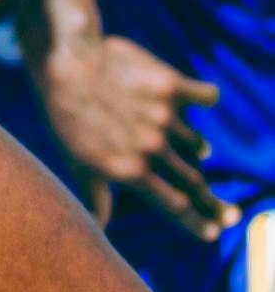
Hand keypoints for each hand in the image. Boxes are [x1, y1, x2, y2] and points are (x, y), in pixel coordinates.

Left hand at [39, 32, 227, 237]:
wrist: (64, 59)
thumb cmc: (66, 115)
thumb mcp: (77, 160)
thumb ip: (96, 196)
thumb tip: (97, 229)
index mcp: (130, 171)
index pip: (175, 207)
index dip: (198, 222)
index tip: (214, 232)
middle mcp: (152, 148)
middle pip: (194, 182)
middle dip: (210, 199)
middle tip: (228, 210)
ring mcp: (164, 117)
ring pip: (196, 143)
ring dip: (195, 148)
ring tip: (188, 145)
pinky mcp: (171, 86)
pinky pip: (205, 97)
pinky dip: (205, 97)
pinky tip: (201, 97)